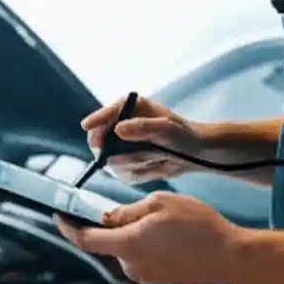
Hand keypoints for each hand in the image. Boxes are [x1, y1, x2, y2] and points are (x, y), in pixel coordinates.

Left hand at [53, 193, 244, 283]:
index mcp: (128, 244)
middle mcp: (131, 265)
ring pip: (127, 247)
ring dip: (133, 233)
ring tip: (163, 219)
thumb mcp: (160, 203)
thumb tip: (108, 217)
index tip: (60, 216)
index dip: (69, 229)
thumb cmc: (198, 226)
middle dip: (113, 224)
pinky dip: (146, 242)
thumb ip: (128, 212)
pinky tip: (169, 233)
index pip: (86, 240)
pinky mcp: (158, 277)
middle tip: (135, 206)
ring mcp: (145, 274)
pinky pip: (142, 256)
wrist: (229, 256)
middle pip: (108, 242)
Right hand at [81, 95, 206, 183]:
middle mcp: (123, 126)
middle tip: (124, 156)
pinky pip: (123, 174)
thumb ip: (143, 128)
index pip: (105, 115)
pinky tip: (154, 167)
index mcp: (130, 109)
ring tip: (155, 158)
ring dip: (133, 164)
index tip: (87, 127)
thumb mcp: (167, 129)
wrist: (196, 153)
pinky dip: (138, 174)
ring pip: (113, 161)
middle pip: (100, 140)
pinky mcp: (127, 163)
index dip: (96, 121)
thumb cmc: (184, 134)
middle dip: (113, 150)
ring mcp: (123, 146)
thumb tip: (118, 129)